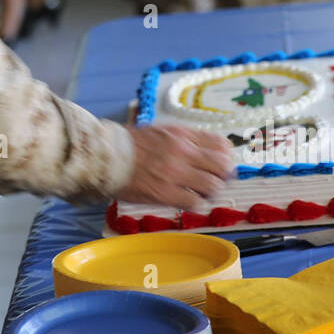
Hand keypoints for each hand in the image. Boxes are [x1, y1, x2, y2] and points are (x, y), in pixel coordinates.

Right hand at [117, 124, 234, 213]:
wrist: (106, 156)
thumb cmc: (132, 144)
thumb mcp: (162, 130)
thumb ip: (186, 138)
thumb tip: (209, 148)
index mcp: (182, 135)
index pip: (221, 144)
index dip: (226, 156)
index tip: (223, 162)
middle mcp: (182, 152)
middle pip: (222, 166)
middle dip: (223, 175)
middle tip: (217, 179)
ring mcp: (175, 174)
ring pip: (213, 186)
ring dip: (211, 191)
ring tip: (202, 191)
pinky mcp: (165, 193)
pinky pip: (194, 202)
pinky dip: (196, 203)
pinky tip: (188, 200)